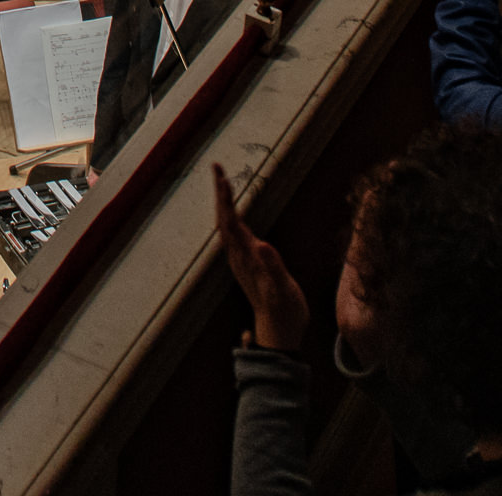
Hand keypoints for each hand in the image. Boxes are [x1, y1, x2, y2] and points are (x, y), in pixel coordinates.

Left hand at [211, 165, 309, 351]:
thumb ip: (273, 267)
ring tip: (223, 182)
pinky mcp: (246, 265)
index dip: (226, 199)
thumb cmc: (284, 312)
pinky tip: (233, 213)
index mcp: (246, 258)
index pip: (231, 222)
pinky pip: (233, 235)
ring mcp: (240, 261)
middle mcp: (238, 257)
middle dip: (220, 193)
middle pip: (223, 219)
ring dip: (223, 203)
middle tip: (217, 168)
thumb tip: (262, 245)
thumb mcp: (283, 290)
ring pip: (226, 226)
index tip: (223, 177)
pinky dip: (231, 216)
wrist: (279, 333)